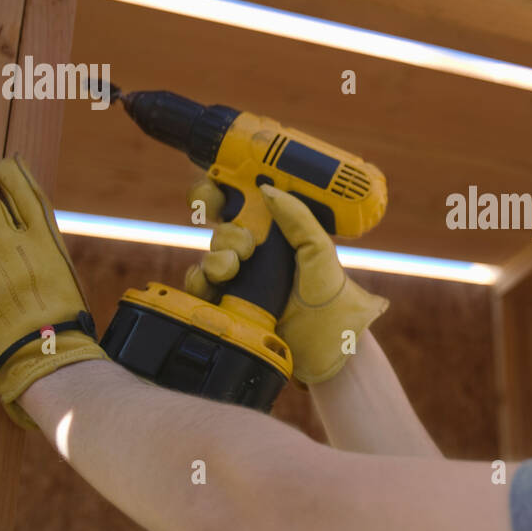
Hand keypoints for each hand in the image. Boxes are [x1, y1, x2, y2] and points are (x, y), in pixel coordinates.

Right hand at [184, 176, 387, 384]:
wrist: (327, 346)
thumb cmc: (332, 298)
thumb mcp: (320, 252)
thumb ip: (298, 218)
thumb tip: (267, 188)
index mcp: (278, 234)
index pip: (242, 203)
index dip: (223, 190)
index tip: (217, 184)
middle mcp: (256, 254)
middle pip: (220, 227)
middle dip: (225, 231)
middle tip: (246, 247)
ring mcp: (239, 281)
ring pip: (210, 256)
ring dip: (218, 259)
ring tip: (235, 269)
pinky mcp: (226, 305)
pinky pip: (199, 287)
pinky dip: (200, 282)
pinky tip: (215, 286)